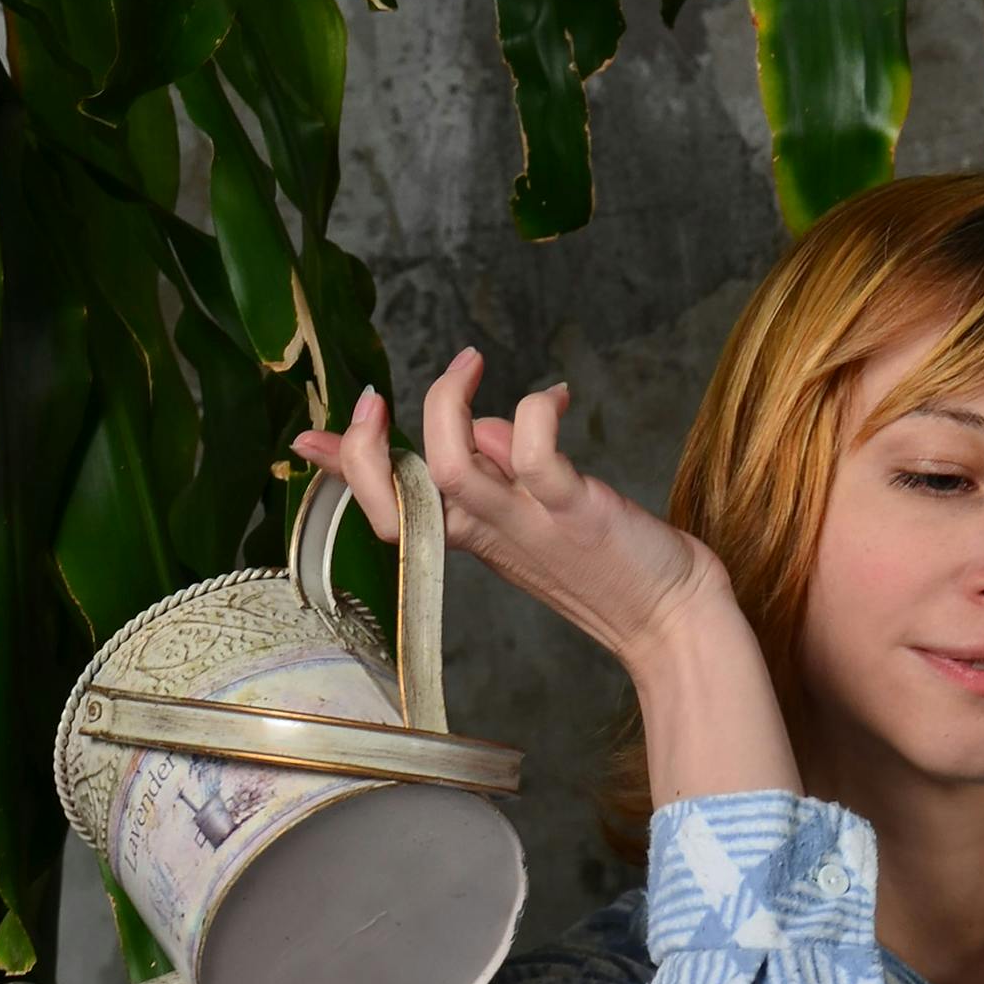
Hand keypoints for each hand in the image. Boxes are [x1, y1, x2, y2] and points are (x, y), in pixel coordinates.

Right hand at [292, 352, 721, 672]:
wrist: (672, 618)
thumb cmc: (612, 563)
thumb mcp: (538, 513)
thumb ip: (502, 469)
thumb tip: (477, 425)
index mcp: (473, 533)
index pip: (387, 508)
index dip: (344, 472)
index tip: (312, 437)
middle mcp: (490, 531)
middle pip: (395, 498)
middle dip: (365, 446)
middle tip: (376, 395)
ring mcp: (528, 523)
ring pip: (451, 470)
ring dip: (446, 408)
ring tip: (470, 365)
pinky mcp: (574, 512)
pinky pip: (536, 456)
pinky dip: (537, 413)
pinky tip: (559, 395)